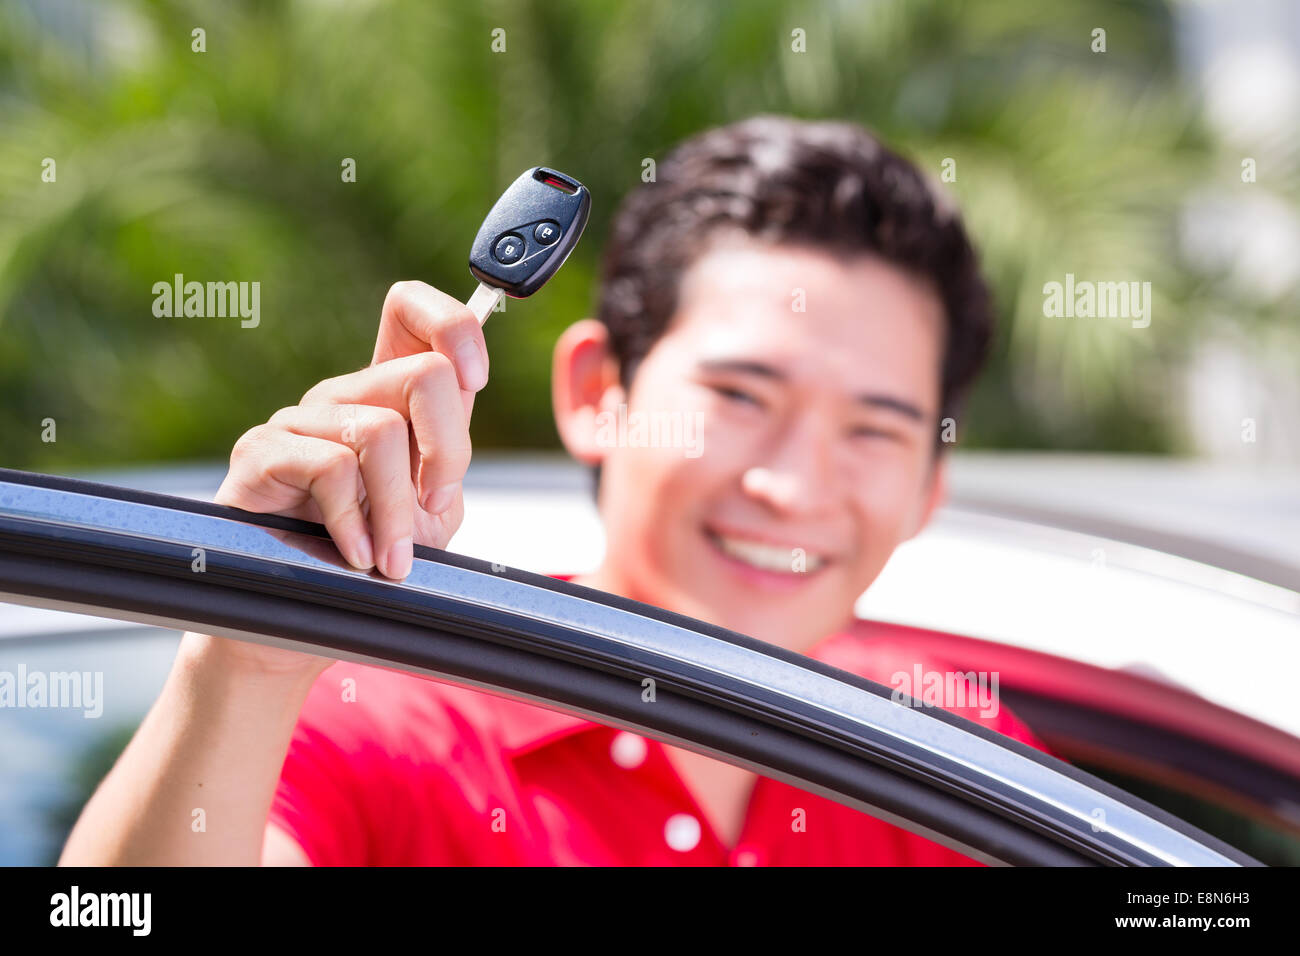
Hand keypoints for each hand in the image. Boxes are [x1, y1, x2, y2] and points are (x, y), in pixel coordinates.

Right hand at [205, 280, 487, 671]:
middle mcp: (343, 395)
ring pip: (382, 430)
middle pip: (425, 373)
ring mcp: (298, 420)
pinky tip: (355, 556)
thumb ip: (452, 449)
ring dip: (399, 511)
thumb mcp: (431, 506)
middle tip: (434, 509)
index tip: (475, 380)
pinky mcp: (261, 454)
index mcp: (386, 396)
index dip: (454, 326)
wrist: (300, 625)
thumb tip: (468, 384)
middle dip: (449, 453)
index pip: (410, 309)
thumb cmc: (370, 561)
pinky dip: (356, 523)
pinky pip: (332, 467)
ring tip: (392, 560)